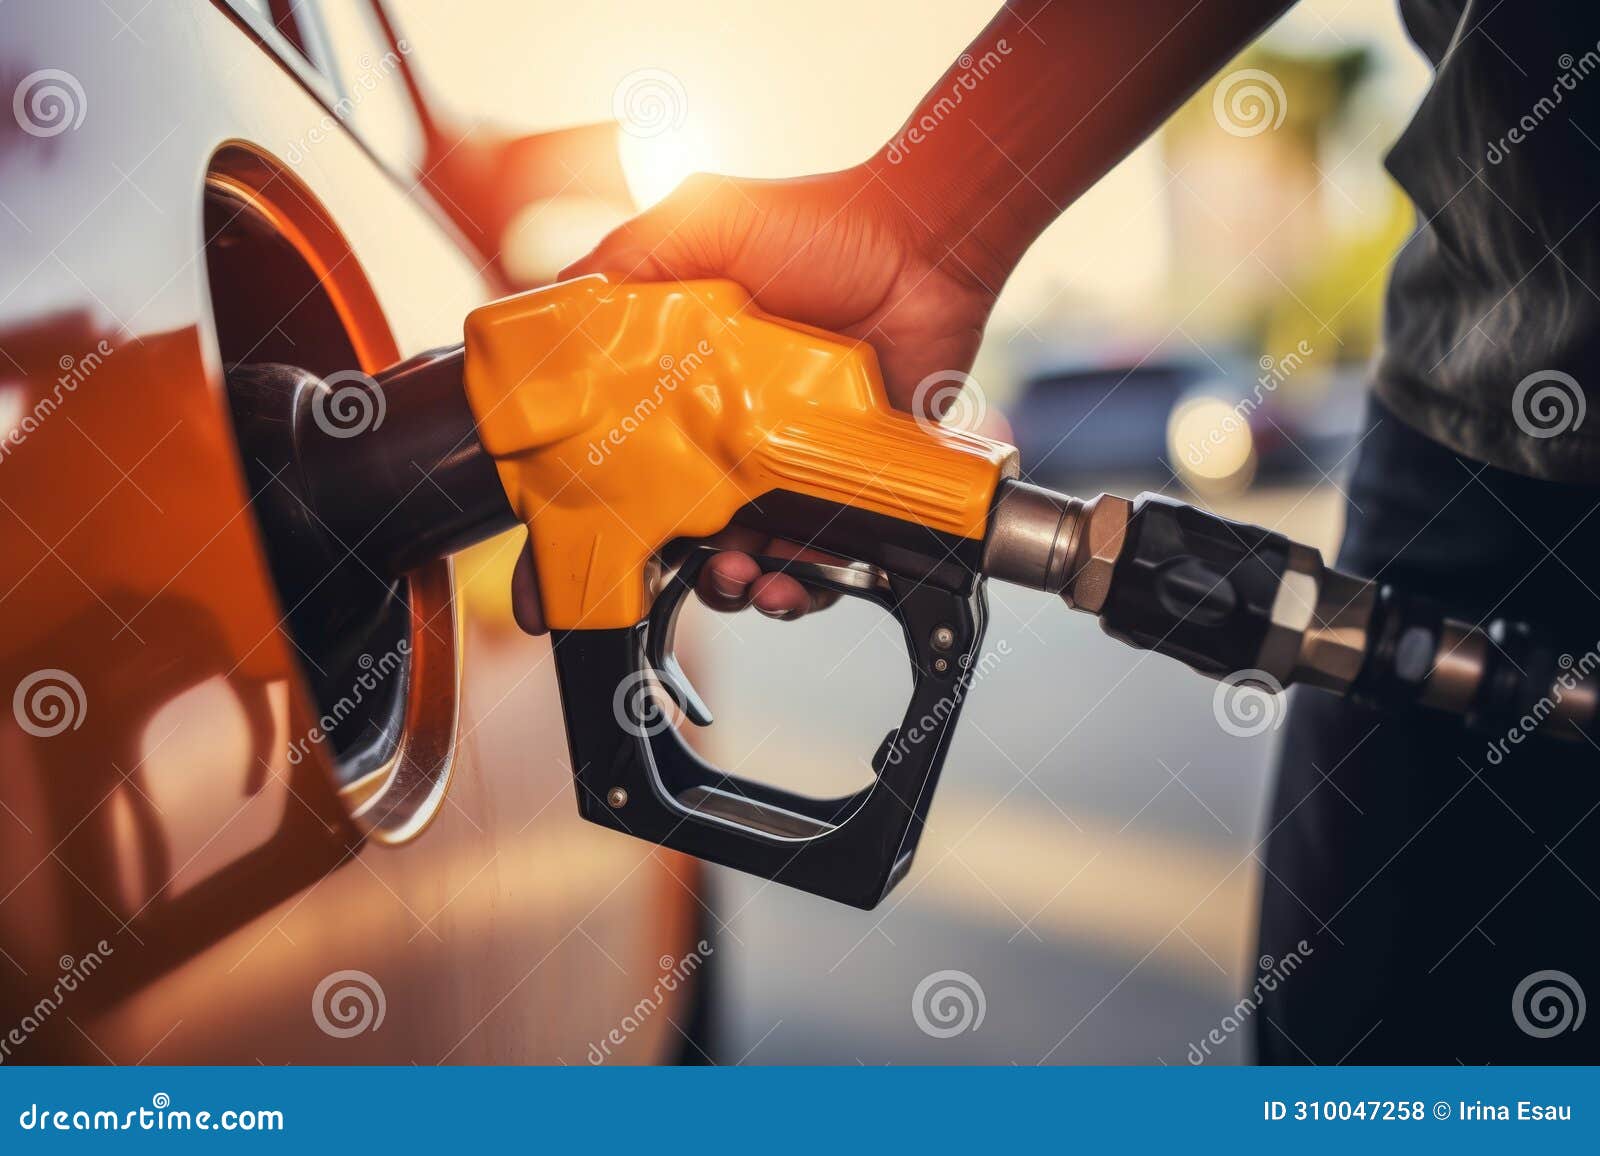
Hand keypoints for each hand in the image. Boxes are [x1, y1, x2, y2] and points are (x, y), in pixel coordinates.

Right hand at [511, 164, 999, 634]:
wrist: (923, 246)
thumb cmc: (820, 228)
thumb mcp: (702, 224)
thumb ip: (627, 260)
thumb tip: (552, 306)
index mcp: (680, 388)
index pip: (620, 466)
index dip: (589, 522)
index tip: (563, 571)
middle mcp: (728, 435)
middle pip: (679, 531)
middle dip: (665, 572)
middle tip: (668, 577)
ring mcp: (788, 465)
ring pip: (747, 556)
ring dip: (734, 583)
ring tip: (741, 575)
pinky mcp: (847, 484)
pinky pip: (821, 557)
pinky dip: (804, 584)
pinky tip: (793, 579)